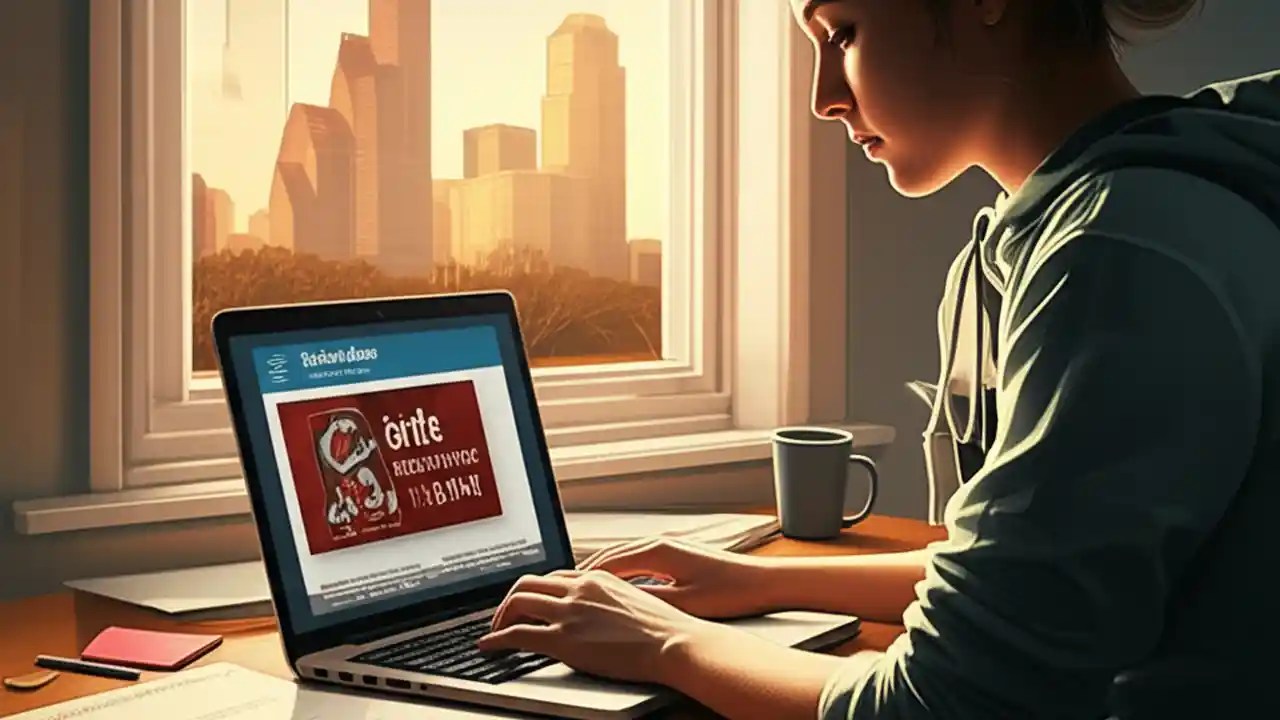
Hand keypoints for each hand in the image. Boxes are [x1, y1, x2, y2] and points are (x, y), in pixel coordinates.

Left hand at [476, 569, 714, 685]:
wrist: (675, 643)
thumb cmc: (665, 630)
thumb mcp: (634, 601)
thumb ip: (611, 600)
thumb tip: (601, 612)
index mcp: (597, 577)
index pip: (554, 576)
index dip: (536, 590)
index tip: (529, 601)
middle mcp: (579, 587)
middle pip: (529, 582)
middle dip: (511, 599)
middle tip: (505, 615)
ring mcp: (570, 611)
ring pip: (518, 601)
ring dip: (501, 616)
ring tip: (495, 630)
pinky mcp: (563, 638)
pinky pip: (518, 634)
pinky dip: (497, 639)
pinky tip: (490, 645)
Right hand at [578, 537, 775, 618]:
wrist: (763, 581)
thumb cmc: (730, 592)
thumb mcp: (685, 602)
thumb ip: (649, 600)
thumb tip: (619, 604)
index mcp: (659, 551)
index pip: (610, 562)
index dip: (585, 577)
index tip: (565, 589)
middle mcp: (661, 542)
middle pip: (612, 553)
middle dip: (587, 570)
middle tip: (562, 585)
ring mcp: (670, 545)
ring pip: (625, 554)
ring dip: (603, 567)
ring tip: (582, 584)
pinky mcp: (678, 553)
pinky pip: (639, 557)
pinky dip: (621, 568)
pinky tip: (617, 581)